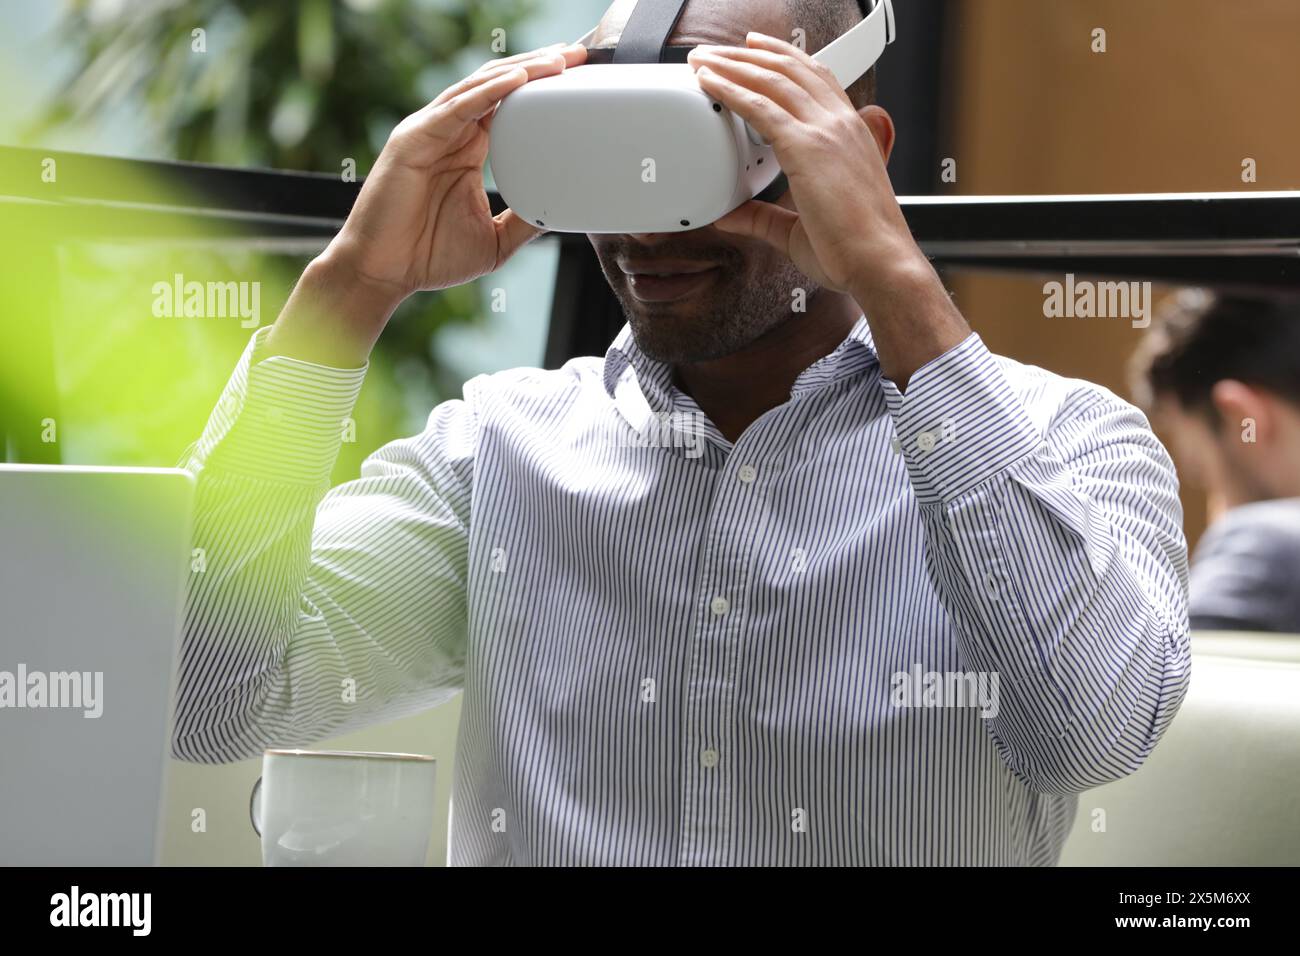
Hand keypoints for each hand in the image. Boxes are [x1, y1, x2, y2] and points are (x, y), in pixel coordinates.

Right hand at [268, 42, 586, 366]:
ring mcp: (431, 131)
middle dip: (537, 67)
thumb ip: (525, 222)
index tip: (576, 82)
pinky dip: (489, 91)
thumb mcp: (495, 241)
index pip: (508, 107)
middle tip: (577, 56)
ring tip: (557, 61)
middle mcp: (450, 133)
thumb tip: (561, 212)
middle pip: (498, 86)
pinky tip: (519, 79)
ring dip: (520, 71)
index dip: (539, 90)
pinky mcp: (415, 138)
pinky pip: (458, 107)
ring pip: (481, 87)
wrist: (384, 272)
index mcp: (468, 151)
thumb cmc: (429, 257)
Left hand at [689, 34, 969, 388]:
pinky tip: (710, 83)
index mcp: (852, 135)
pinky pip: (761, 106)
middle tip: (718, 51)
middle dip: (750, 54)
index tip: (758, 52)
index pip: (817, 80)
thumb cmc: (854, 252)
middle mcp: (842, 125)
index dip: (786, 61)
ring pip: (773, 79)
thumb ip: (763, 216)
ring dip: (733, 64)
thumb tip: (731, 215)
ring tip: (704, 59)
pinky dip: (731, 90)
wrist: (880, 265)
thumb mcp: (799, 229)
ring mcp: (826, 132)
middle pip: (791, 70)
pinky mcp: (807, 148)